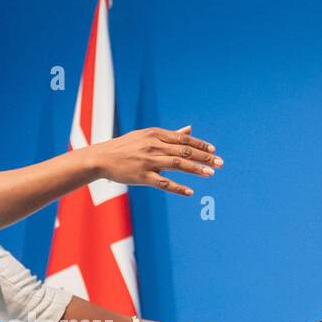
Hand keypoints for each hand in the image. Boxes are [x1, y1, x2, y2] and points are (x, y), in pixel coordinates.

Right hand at [92, 125, 222, 196]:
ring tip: (211, 173)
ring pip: (177, 164)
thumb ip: (169, 134)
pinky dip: (178, 187)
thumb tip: (190, 129)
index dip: (200, 145)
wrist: (101, 158)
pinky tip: (189, 192)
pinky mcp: (142, 176)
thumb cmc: (125, 147)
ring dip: (196, 169)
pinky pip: (163, 183)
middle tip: (220, 163)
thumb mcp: (146, 135)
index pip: (183, 139)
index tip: (214, 151)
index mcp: (156, 134)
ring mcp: (148, 161)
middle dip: (204, 157)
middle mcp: (154, 146)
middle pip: (184, 151)